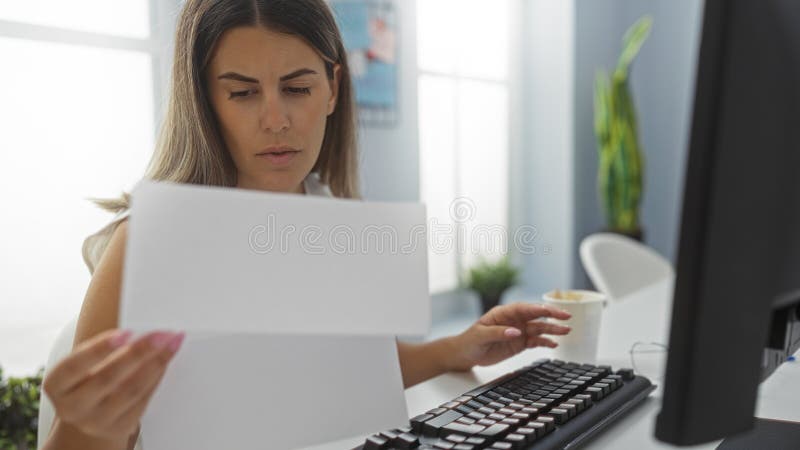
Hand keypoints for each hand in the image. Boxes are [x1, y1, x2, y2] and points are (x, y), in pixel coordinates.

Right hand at [43, 329, 184, 440]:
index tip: (126, 332)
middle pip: (107, 378)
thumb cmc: (89, 376)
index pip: (74, 366)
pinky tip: (166, 360)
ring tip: (171, 343)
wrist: (91, 412)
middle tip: (161, 334)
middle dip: (138, 352)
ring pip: (130, 390)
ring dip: (155, 363)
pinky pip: (142, 400)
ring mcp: (95, 421)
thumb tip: (140, 328)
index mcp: (56, 385)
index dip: (99, 348)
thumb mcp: (85, 363)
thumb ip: (105, 347)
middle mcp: (72, 407)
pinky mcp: (119, 427)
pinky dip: (157, 377)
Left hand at [447, 302, 571, 370]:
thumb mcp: (480, 336)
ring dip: (552, 330)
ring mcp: (518, 331)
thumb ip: (498, 333)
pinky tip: (554, 344)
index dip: (537, 309)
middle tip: (566, 317)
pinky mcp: (519, 343)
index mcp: (502, 313)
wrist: (465, 354)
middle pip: (535, 316)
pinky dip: (545, 342)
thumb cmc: (469, 341)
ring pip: (538, 329)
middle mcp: (513, 320)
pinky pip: (535, 341)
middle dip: (551, 315)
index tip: (549, 311)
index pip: (523, 308)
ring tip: (566, 331)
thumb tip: (516, 332)